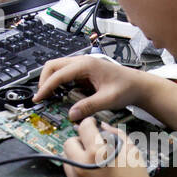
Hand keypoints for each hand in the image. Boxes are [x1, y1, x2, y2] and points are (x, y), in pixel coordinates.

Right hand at [34, 54, 148, 121]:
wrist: (138, 85)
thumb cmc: (126, 88)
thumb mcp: (108, 99)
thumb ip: (89, 106)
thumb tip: (72, 114)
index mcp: (86, 65)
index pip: (58, 74)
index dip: (46, 87)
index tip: (38, 98)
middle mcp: (82, 62)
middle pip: (53, 66)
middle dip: (44, 81)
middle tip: (41, 98)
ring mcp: (82, 66)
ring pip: (57, 69)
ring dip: (50, 81)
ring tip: (48, 97)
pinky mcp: (84, 72)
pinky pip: (65, 74)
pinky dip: (58, 83)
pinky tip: (60, 95)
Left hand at [62, 118, 156, 176]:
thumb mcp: (133, 153)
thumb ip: (117, 135)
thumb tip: (103, 126)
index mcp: (97, 152)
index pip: (84, 127)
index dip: (89, 123)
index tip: (92, 125)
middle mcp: (81, 165)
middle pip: (69, 143)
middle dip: (79, 141)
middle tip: (91, 145)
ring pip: (67, 160)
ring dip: (77, 157)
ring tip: (92, 163)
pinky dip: (79, 173)